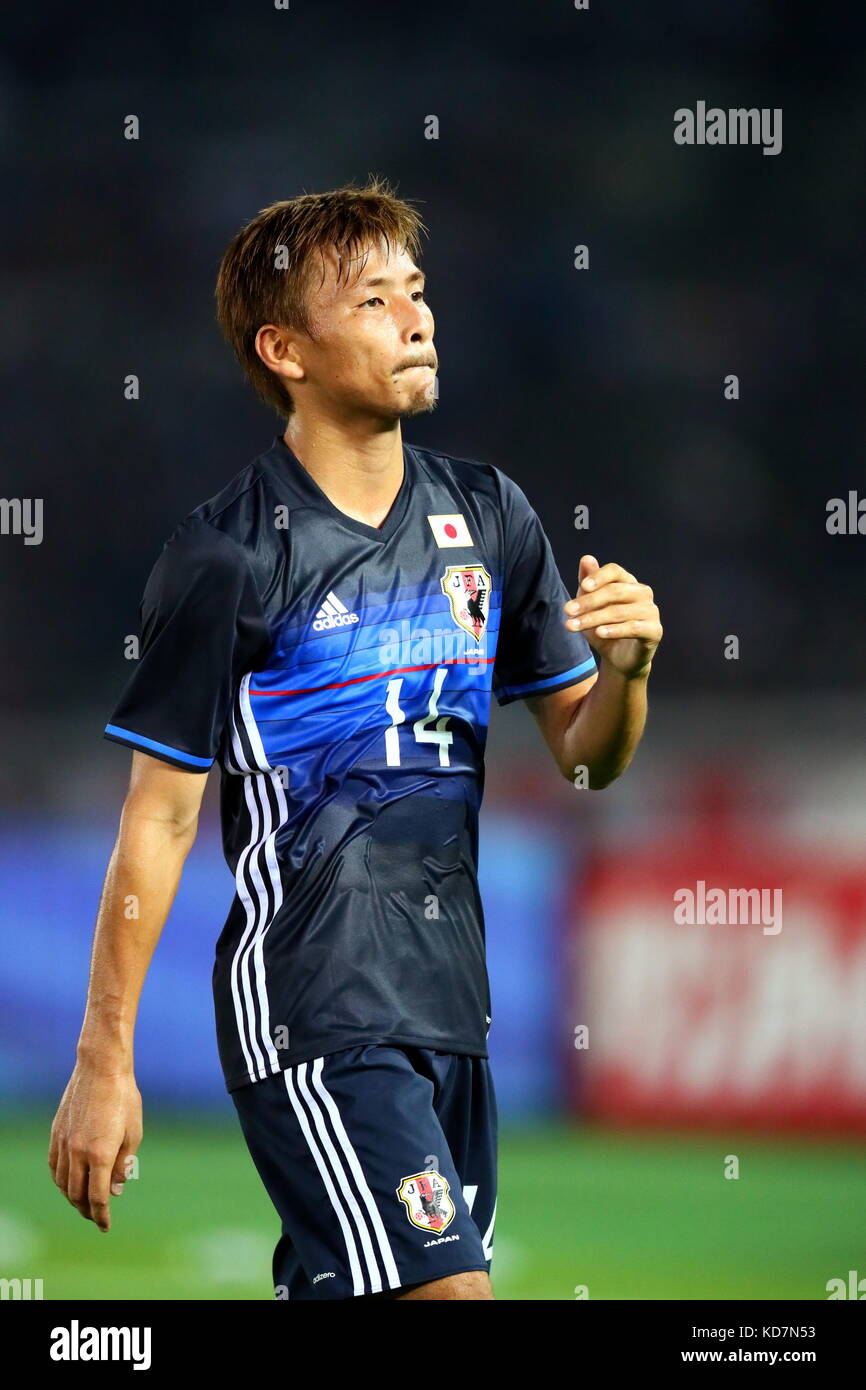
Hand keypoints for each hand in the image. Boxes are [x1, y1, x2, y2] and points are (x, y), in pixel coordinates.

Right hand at [48, 1063, 141, 1232]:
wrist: (101, 1069)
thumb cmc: (124, 1098)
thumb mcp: (134, 1133)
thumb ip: (123, 1165)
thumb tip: (115, 1190)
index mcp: (100, 1155)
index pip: (98, 1198)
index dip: (101, 1216)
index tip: (105, 1226)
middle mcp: (78, 1153)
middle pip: (78, 1195)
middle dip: (87, 1210)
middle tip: (96, 1217)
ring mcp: (64, 1143)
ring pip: (63, 1183)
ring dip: (72, 1198)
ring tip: (83, 1203)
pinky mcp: (56, 1133)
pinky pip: (54, 1167)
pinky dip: (60, 1180)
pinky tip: (68, 1182)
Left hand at [564, 555, 661, 677]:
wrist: (619, 658)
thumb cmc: (604, 627)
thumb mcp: (590, 606)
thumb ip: (588, 583)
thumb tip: (586, 559)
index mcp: (627, 582)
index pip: (615, 571)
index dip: (599, 577)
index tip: (583, 586)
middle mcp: (642, 593)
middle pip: (615, 591)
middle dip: (588, 601)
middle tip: (567, 611)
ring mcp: (651, 611)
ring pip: (620, 611)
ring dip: (593, 618)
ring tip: (573, 626)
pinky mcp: (654, 630)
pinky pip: (634, 628)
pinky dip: (615, 630)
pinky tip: (599, 633)